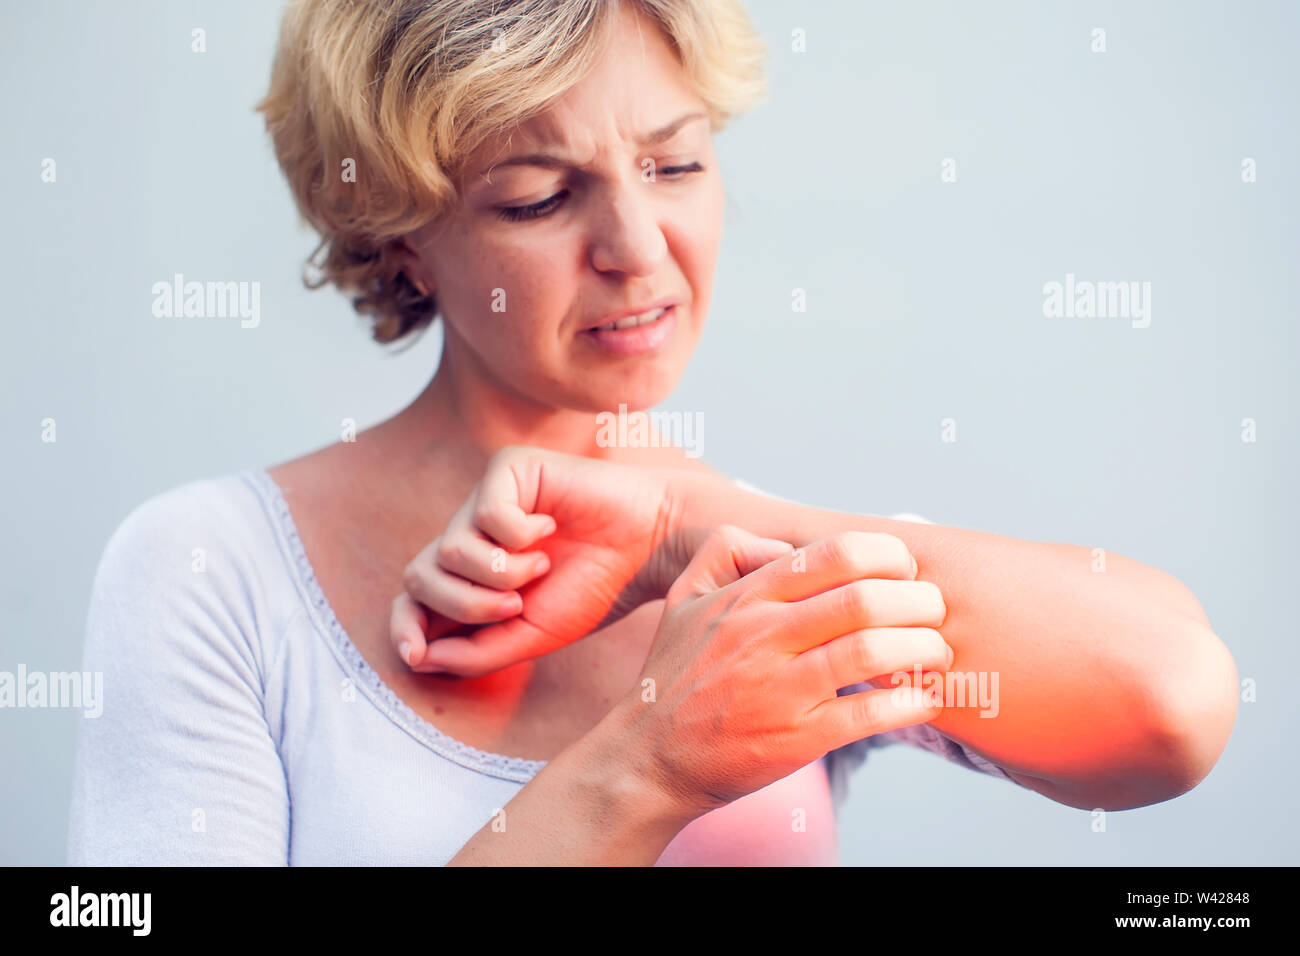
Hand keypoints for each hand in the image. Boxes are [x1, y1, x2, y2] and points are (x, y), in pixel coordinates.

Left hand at [390, 446, 698, 677]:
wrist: (648, 547)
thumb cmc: (595, 588)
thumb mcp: (534, 637)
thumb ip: (477, 652)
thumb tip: (420, 658)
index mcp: (472, 581)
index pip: (411, 600)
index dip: (403, 626)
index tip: (415, 653)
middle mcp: (470, 539)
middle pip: (419, 577)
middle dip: (464, 605)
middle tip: (515, 607)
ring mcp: (483, 502)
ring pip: (449, 550)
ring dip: (502, 574)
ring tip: (543, 565)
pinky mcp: (506, 470)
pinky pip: (486, 515)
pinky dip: (521, 536)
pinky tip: (550, 527)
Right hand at [612, 526, 950, 817]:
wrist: (648, 758)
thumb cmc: (675, 676)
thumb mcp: (683, 598)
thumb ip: (726, 551)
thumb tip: (786, 544)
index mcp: (746, 598)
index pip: (835, 555)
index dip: (886, 555)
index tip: (904, 569)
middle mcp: (764, 637)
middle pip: (864, 600)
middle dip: (918, 601)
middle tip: (934, 610)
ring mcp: (780, 690)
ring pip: (872, 653)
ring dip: (922, 649)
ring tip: (937, 653)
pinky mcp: (795, 740)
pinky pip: (867, 715)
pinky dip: (910, 704)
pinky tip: (924, 699)